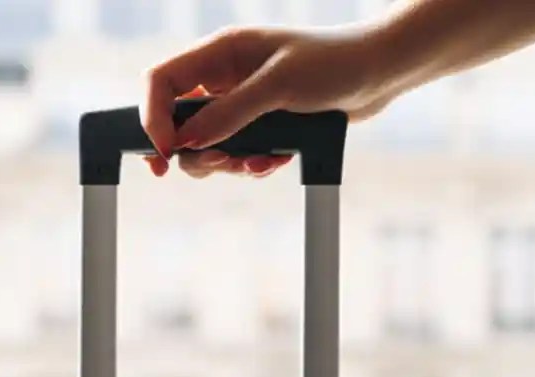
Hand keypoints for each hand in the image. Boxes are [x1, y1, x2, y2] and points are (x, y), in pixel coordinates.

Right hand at [142, 23, 396, 178]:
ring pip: (206, 146)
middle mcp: (223, 78)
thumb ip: (231, 113)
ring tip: (259, 163)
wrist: (381, 72)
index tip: (167, 151)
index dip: (153, 117)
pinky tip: (277, 161)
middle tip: (219, 164)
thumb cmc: (335, 62)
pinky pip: (236, 154)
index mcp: (219, 53)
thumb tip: (187, 142)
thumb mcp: (280, 86)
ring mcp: (240, 103)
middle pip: (178, 122)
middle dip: (195, 151)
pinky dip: (252, 164)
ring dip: (228, 163)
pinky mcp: (259, 125)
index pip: (160, 82)